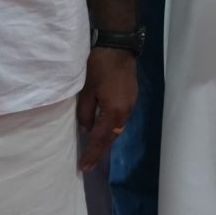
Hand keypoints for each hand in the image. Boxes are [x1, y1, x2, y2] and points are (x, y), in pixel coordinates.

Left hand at [75, 47, 137, 170]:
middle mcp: (125, 112)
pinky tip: (104, 130)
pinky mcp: (131, 97)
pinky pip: (121, 119)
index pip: (100, 139)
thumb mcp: (86, 91)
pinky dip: (111, 128)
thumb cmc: (98, 68)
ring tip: (95, 150)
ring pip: (118, 129)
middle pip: (112, 137)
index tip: (84, 167)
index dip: (92, 154)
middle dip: (100, 151)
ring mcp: (131, 104)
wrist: (118, 47)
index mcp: (114, 112)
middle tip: (89, 164)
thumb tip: (86, 129)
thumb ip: (85, 113)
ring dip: (106, 140)